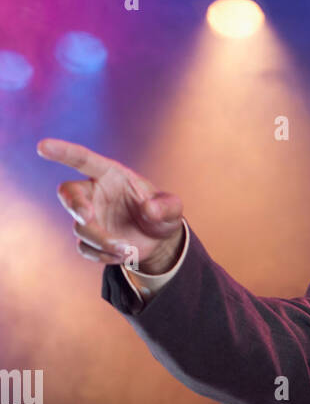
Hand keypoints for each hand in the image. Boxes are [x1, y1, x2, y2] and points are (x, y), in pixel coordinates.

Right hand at [37, 138, 184, 273]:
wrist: (157, 240)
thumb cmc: (162, 215)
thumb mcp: (172, 209)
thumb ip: (166, 207)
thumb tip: (150, 210)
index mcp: (109, 175)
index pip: (82, 159)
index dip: (62, 152)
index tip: (43, 147)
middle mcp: (94, 193)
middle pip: (69, 193)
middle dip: (75, 205)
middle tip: (87, 217)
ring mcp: (89, 217)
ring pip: (81, 227)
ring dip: (102, 240)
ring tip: (128, 249)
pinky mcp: (90, 239)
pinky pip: (85, 248)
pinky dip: (102, 255)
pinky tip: (123, 256)